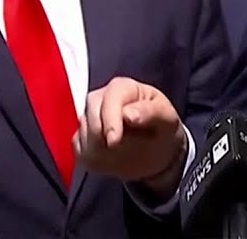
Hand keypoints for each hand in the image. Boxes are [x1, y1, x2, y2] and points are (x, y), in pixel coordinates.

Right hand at [74, 77, 187, 195]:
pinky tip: (112, 159)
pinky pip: (79, 150)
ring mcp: (89, 119)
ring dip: (99, 150)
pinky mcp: (82, 138)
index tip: (114, 141)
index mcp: (123, 88)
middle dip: (100, 137)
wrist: (157, 150)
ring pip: (82, 135)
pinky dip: (93, 159)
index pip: (109, 100)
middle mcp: (101, 99)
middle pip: (88, 116)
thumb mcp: (168, 119)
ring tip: (123, 153)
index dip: (110, 120)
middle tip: (116, 149)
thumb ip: (151, 113)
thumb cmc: (163, 128)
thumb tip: (129, 114)